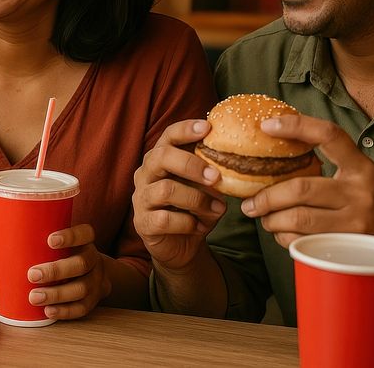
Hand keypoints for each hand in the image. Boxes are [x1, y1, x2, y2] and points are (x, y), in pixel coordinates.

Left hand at [0, 225, 110, 319]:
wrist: (93, 274)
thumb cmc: (62, 254)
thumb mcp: (50, 244)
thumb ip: (21, 240)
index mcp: (84, 240)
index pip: (85, 233)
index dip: (70, 236)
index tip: (49, 240)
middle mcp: (93, 259)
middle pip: (81, 263)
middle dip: (57, 270)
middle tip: (32, 275)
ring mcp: (95, 282)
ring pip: (81, 288)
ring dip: (57, 294)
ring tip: (34, 297)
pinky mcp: (93, 301)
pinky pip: (82, 308)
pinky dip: (65, 311)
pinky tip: (48, 312)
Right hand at [132, 120, 227, 270]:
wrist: (182, 245)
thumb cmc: (195, 208)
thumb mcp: (206, 187)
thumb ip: (212, 174)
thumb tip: (233, 164)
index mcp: (161, 158)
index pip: (168, 136)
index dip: (185, 129)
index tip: (208, 128)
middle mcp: (146, 173)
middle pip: (161, 157)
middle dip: (191, 164)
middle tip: (216, 176)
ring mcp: (141, 198)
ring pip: (165, 190)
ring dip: (197, 199)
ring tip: (218, 208)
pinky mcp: (142, 222)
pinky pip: (164, 219)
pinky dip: (187, 222)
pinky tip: (198, 226)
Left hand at [241, 113, 373, 249]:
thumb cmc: (366, 205)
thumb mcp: (356, 177)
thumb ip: (327, 162)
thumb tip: (272, 146)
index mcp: (361, 167)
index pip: (329, 135)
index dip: (297, 125)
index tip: (267, 125)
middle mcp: (361, 191)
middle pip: (300, 188)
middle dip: (267, 197)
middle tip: (250, 203)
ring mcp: (356, 221)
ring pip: (298, 218)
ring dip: (271, 220)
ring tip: (264, 219)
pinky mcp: (349, 247)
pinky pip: (303, 242)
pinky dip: (284, 239)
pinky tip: (282, 235)